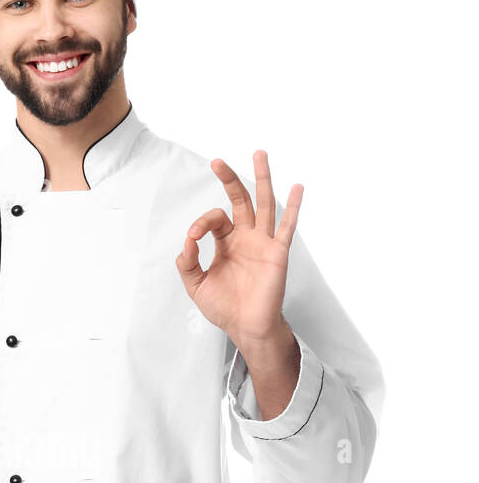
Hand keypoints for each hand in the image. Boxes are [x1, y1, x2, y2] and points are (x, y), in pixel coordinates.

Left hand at [175, 150, 302, 350]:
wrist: (246, 327)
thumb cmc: (225, 307)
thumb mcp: (196, 285)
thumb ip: (187, 263)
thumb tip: (187, 241)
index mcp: (227, 243)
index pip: (215, 219)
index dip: (201, 223)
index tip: (193, 238)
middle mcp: (246, 238)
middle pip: (240, 200)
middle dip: (230, 179)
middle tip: (218, 161)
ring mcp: (263, 243)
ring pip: (264, 204)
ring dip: (261, 179)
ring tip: (259, 155)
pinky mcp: (277, 253)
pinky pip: (287, 226)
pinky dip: (293, 207)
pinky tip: (296, 187)